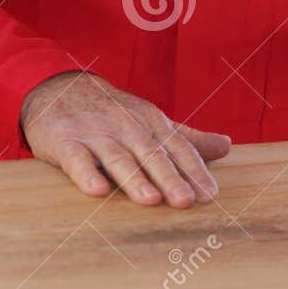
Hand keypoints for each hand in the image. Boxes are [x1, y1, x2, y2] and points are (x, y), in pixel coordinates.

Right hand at [21, 71, 230, 207]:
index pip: (178, 148)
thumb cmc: (115, 113)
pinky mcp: (66, 143)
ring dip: (134, 178)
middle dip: (169, 177)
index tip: (210, 194)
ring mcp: (97, 135)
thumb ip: (188, 138)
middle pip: (151, 154)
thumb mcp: (153, 121)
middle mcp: (128, 128)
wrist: (60, 88)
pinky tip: (96, 190)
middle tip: (185, 200)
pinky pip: (77, 160)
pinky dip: (86, 174)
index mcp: (152, 124)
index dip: (194, 170)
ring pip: (118, 158)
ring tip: (150, 200)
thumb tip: (228, 146)